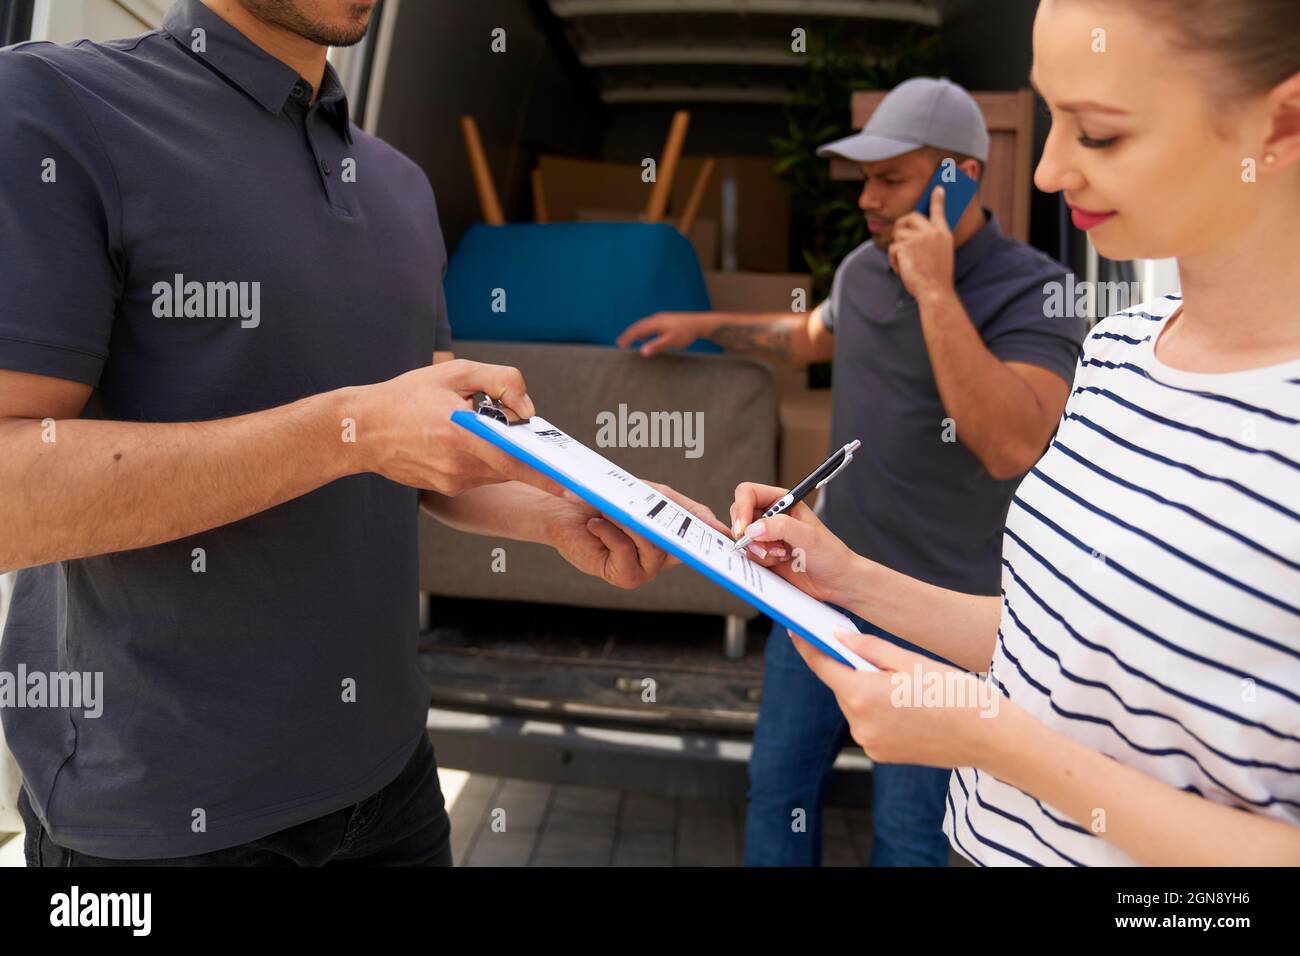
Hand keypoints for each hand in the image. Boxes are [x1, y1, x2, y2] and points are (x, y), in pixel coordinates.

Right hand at [351, 359, 563, 497]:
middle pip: (511, 466)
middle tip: (544, 448)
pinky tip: (462, 441)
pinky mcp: (446, 489)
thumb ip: (499, 382)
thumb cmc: (408, 396)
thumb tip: (528, 410)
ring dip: (503, 454)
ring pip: (497, 472)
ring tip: (482, 429)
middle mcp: (459, 464)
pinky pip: (479, 476)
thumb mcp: (455, 373)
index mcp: (462, 433)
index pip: (515, 459)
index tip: (571, 485)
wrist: (361, 430)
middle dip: (529, 457)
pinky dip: (483, 461)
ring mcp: (452, 481)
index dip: (546, 474)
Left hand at [544, 481, 727, 587]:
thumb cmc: (612, 500)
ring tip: (608, 509)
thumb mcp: (654, 497)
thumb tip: (716, 524)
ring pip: (652, 546)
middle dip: (661, 522)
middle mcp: (661, 561)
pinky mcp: (621, 576)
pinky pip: (625, 551)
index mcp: (672, 543)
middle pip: (678, 543)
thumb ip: (686, 509)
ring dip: (628, 522)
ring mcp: (643, 571)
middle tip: (647, 506)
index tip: (729, 537)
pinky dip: (610, 532)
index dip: (715, 544)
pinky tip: (595, 524)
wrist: (569, 511)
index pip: (701, 545)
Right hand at [616, 312, 716, 356]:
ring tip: (629, 341)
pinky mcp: (665, 320)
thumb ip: (656, 346)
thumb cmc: (685, 333)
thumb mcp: (671, 341)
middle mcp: (656, 318)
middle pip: (638, 326)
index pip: (637, 330)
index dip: (627, 337)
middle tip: (620, 343)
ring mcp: (660, 318)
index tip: (620, 345)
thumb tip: (642, 352)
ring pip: (644, 325)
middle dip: (629, 334)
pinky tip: (646, 338)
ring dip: (636, 332)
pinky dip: (644, 331)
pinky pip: (650, 325)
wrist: (699, 323)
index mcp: (655, 323)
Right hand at [728, 482, 863, 604]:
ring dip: (759, 551)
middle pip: (740, 516)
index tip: (743, 529)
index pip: (748, 493)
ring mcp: (766, 537)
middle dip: (749, 534)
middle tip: (766, 547)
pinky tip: (778, 563)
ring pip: (743, 539)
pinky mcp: (764, 555)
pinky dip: (759, 562)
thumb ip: (780, 527)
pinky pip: (748, 556)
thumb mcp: (808, 536)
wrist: (836, 582)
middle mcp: (772, 517)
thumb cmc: (830, 554)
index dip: (741, 508)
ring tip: (782, 555)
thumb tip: (753, 528)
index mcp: (783, 502)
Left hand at [790, 628, 1003, 767]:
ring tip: (907, 688)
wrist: (988, 737)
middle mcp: (859, 723)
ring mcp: (869, 743)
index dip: (808, 646)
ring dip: (869, 692)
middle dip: (854, 670)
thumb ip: (868, 648)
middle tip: (885, 661)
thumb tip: (837, 639)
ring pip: (856, 705)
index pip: (822, 665)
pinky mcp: (881, 754)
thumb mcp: (910, 660)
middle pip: (842, 686)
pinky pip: (868, 725)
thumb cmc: (954, 693)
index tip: (796, 631)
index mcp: (863, 695)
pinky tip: (908, 708)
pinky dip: (879, 713)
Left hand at [887, 185, 955, 300]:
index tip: (937, 188)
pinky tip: (903, 269)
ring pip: (898, 234)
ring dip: (898, 249)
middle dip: (901, 224)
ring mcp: (918, 238)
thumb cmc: (937, 277)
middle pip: (910, 217)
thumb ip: (933, 239)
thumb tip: (917, 229)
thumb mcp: (941, 254)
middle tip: (899, 236)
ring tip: (906, 263)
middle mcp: (931, 232)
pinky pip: (893, 248)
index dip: (937, 199)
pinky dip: (894, 260)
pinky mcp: (905, 246)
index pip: (939, 211)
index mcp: (943, 233)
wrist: (935, 291)